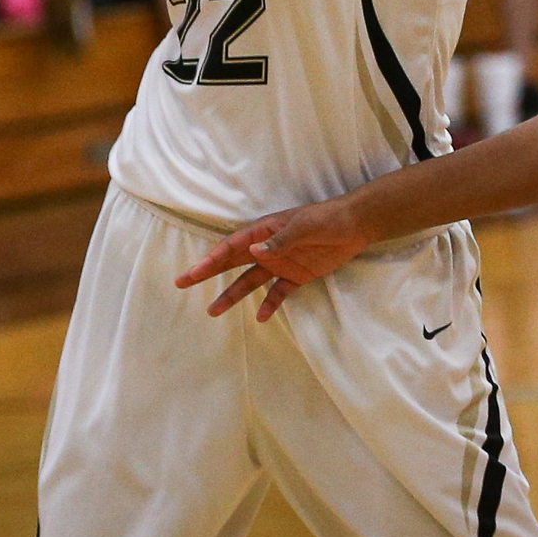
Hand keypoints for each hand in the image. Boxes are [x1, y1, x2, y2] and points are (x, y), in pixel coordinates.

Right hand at [174, 197, 377, 321]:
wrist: (356, 226)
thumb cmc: (327, 219)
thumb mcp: (303, 226)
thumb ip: (279, 240)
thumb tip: (254, 251)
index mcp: (264, 230)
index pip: (232, 246)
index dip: (212, 259)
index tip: (194, 272)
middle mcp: (267, 248)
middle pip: (232, 263)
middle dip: (207, 273)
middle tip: (182, 283)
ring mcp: (280, 263)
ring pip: (249, 281)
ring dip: (231, 295)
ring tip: (212, 311)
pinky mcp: (296, 276)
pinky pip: (277, 293)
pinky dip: (268, 304)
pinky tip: (260, 317)